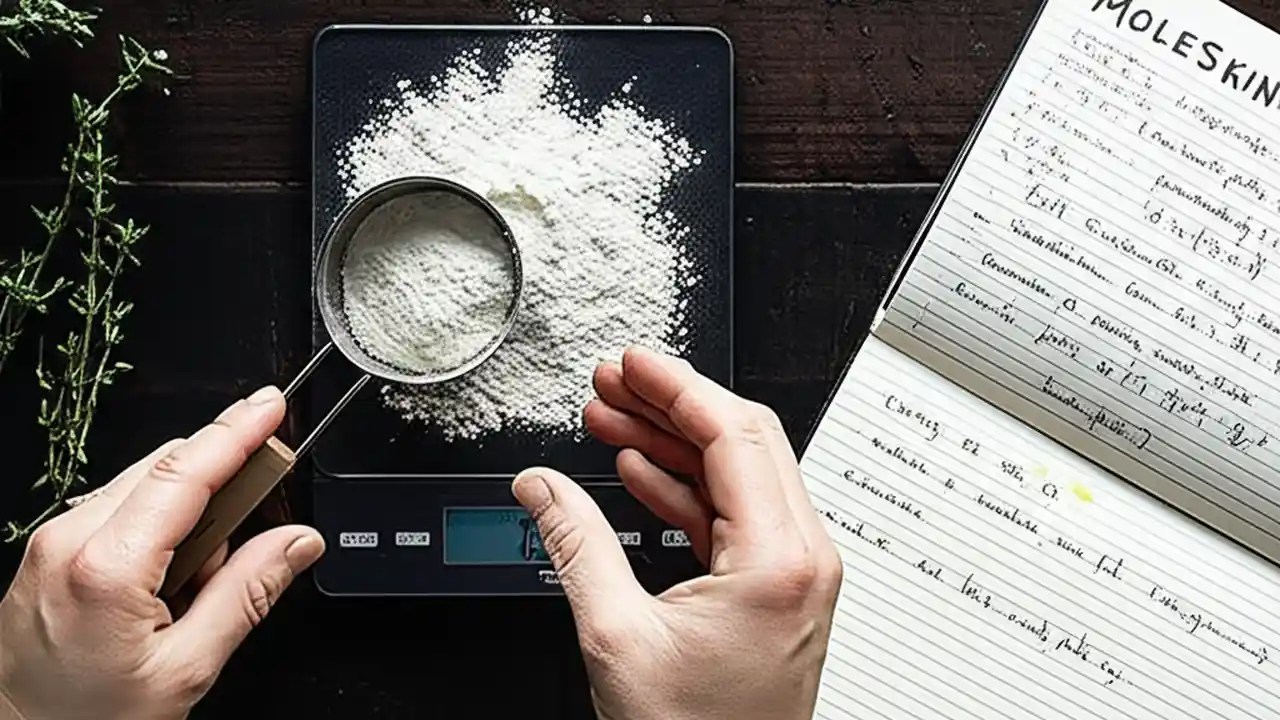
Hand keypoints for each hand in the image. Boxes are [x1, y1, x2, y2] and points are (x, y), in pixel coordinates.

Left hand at [0, 387, 325, 719]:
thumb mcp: (187, 668)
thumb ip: (248, 594)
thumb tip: (298, 542)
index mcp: (106, 568)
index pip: (186, 473)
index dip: (236, 432)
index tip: (272, 405)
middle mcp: (67, 542)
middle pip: (165, 470)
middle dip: (219, 489)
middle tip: (254, 536)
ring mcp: (50, 546)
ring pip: (142, 488)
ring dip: (188, 516)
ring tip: (194, 590)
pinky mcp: (46, 556)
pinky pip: (116, 513)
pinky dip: (156, 531)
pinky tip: (164, 587)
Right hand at [511, 347, 841, 719]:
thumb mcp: (618, 637)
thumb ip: (575, 544)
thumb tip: (541, 487)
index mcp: (780, 561)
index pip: (732, 434)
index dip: (677, 385)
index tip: (633, 361)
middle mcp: (801, 560)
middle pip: (740, 442)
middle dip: (670, 404)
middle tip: (612, 383)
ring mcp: (792, 576)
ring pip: (735, 475)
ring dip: (672, 443)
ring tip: (610, 419)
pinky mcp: (774, 592)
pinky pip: (731, 517)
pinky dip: (684, 488)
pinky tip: (638, 472)